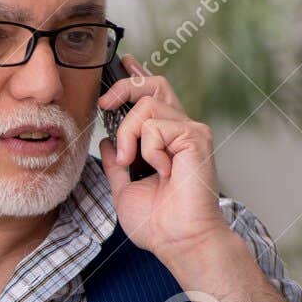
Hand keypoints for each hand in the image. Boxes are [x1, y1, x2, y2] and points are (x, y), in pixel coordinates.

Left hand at [96, 56, 232, 266]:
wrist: (178, 240)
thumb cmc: (157, 222)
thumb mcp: (124, 187)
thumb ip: (116, 162)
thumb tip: (107, 141)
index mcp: (164, 139)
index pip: (152, 94)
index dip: (137, 75)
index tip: (124, 61)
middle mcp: (180, 129)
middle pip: (153, 84)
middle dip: (124, 86)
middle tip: (105, 106)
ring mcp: (190, 131)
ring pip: (146, 106)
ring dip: (129, 135)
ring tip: (135, 163)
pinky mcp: (196, 137)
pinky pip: (156, 127)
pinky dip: (149, 150)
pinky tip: (161, 171)